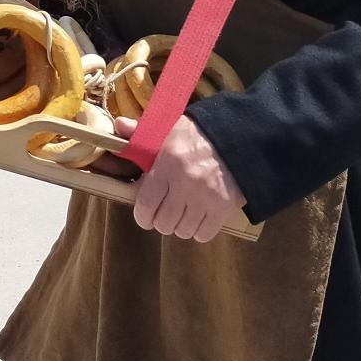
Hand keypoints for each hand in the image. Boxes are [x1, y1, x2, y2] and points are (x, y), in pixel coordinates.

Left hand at [120, 114, 245, 242]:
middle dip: (162, 220)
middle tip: (166, 211)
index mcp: (168, 163)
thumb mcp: (170, 127)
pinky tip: (199, 217)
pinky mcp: (224, 207)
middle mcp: (185, 183)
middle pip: (163, 223)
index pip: (146, 204)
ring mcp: (206, 198)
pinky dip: (199, 230)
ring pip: (183, 231)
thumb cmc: (201, 133)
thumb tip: (119, 126)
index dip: (143, 215)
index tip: (145, 214)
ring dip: (180, 225)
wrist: (242, 137)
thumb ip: (143, 133)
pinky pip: (203, 234)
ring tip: (184, 212)